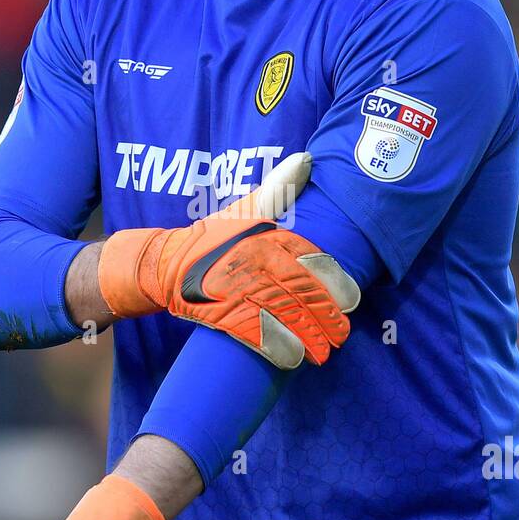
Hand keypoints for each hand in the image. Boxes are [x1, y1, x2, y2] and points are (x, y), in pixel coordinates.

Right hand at [97, 151, 359, 368]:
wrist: (166, 263)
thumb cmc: (215, 237)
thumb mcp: (246, 209)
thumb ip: (279, 188)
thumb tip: (306, 159)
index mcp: (265, 238)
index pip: (310, 259)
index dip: (335, 282)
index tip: (352, 300)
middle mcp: (254, 263)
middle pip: (302, 293)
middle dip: (327, 317)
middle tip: (342, 332)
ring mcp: (237, 290)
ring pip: (284, 316)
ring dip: (309, 337)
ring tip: (323, 352)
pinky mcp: (221, 314)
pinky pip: (255, 335)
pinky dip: (276, 349)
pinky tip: (292, 360)